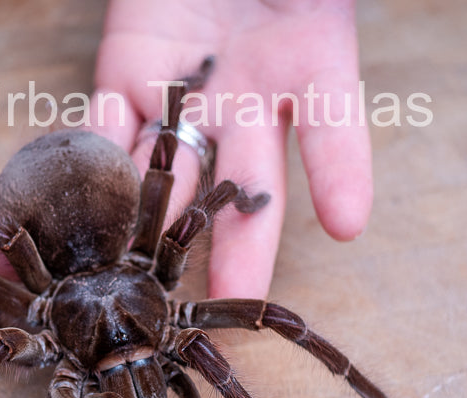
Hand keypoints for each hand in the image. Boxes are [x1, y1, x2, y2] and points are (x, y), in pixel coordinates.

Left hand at [89, 0, 371, 297]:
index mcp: (308, 65)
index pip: (331, 126)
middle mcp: (246, 98)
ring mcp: (183, 95)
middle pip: (249, 183)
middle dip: (245, 242)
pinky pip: (110, 121)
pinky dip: (97, 159)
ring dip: (160, 224)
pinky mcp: (125, 77)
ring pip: (175, 170)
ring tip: (149, 270)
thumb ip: (322, 12)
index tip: (347, 223)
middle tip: (240, 299)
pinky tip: (88, 204)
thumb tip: (378, 6)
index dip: (339, 172)